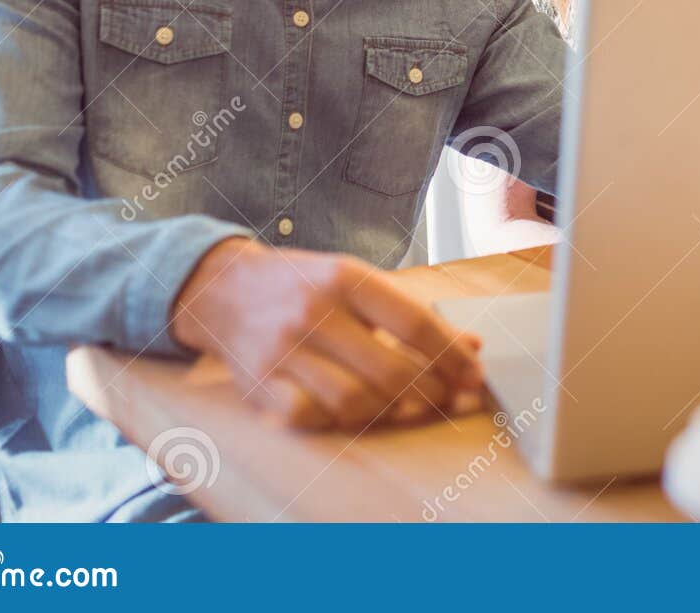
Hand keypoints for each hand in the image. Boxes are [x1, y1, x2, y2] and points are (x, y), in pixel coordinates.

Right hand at [170, 238, 485, 430]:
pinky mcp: (260, 384)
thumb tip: (473, 347)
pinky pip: (313, 417)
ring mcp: (284, 350)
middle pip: (390, 370)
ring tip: (408, 406)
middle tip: (449, 398)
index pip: (414, 323)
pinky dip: (342, 421)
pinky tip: (358, 411)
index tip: (475, 375)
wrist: (224, 289)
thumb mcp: (357, 282)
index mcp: (345, 278)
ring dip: (391, 412)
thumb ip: (413, 314)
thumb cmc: (305, 287)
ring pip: (354, 401)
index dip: (451, 356)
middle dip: (430, 392)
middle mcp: (313, 311)